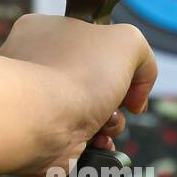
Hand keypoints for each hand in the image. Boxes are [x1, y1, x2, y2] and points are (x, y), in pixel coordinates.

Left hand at [0, 14, 155, 176]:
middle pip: (94, 80)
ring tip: (104, 123)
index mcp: (44, 31)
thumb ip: (141, 54)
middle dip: (116, 96)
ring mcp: (36, 101)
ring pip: (90, 113)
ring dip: (110, 122)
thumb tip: (136, 92)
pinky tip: (97, 141)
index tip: (125, 72)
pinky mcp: (40, 134)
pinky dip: (96, 145)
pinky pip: (78, 140)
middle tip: (115, 99)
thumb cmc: (76, 75)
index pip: (89, 39)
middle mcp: (35, 65)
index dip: (115, 57)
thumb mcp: (127, 41)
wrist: (40, 122)